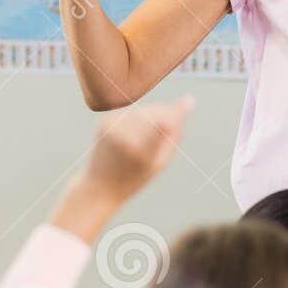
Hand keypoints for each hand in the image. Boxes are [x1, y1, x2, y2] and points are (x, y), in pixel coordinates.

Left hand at [79, 99, 193, 205]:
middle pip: (154, 113)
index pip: (163, 123)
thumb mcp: (159, 164)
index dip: (177, 111)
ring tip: (148, 137)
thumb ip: (173, 137)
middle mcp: (124, 138)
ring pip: (142, 110)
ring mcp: (112, 129)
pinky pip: (130, 112)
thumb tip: (182, 109)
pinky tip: (134, 134)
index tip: (189, 101)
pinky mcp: (104, 122)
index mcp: (141, 153)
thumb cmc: (134, 177)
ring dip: (152, 115)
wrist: (99, 186)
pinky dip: (137, 118)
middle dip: (166, 114)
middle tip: (171, 127)